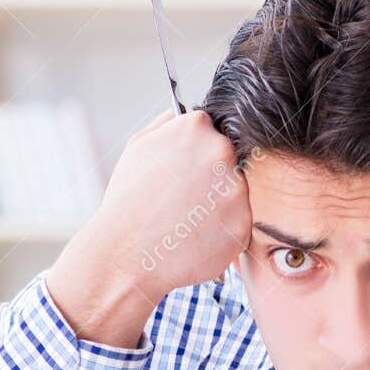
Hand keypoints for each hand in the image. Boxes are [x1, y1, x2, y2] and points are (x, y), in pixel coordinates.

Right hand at [46, 110, 250, 345]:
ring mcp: (236, 188)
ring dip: (217, 206)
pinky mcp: (243, 222)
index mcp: (196, 128)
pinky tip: (194, 237)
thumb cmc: (127, 202)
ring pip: (235, 193)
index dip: (196, 155)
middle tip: (184, 201)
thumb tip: (182, 115)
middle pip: (229, 161)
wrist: (126, 254)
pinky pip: (237, 223)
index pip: (213, 132)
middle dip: (210, 179)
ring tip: (185, 221)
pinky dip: (220, 232)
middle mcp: (222, 152)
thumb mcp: (137, 148)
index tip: (185, 172)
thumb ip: (166, 125)